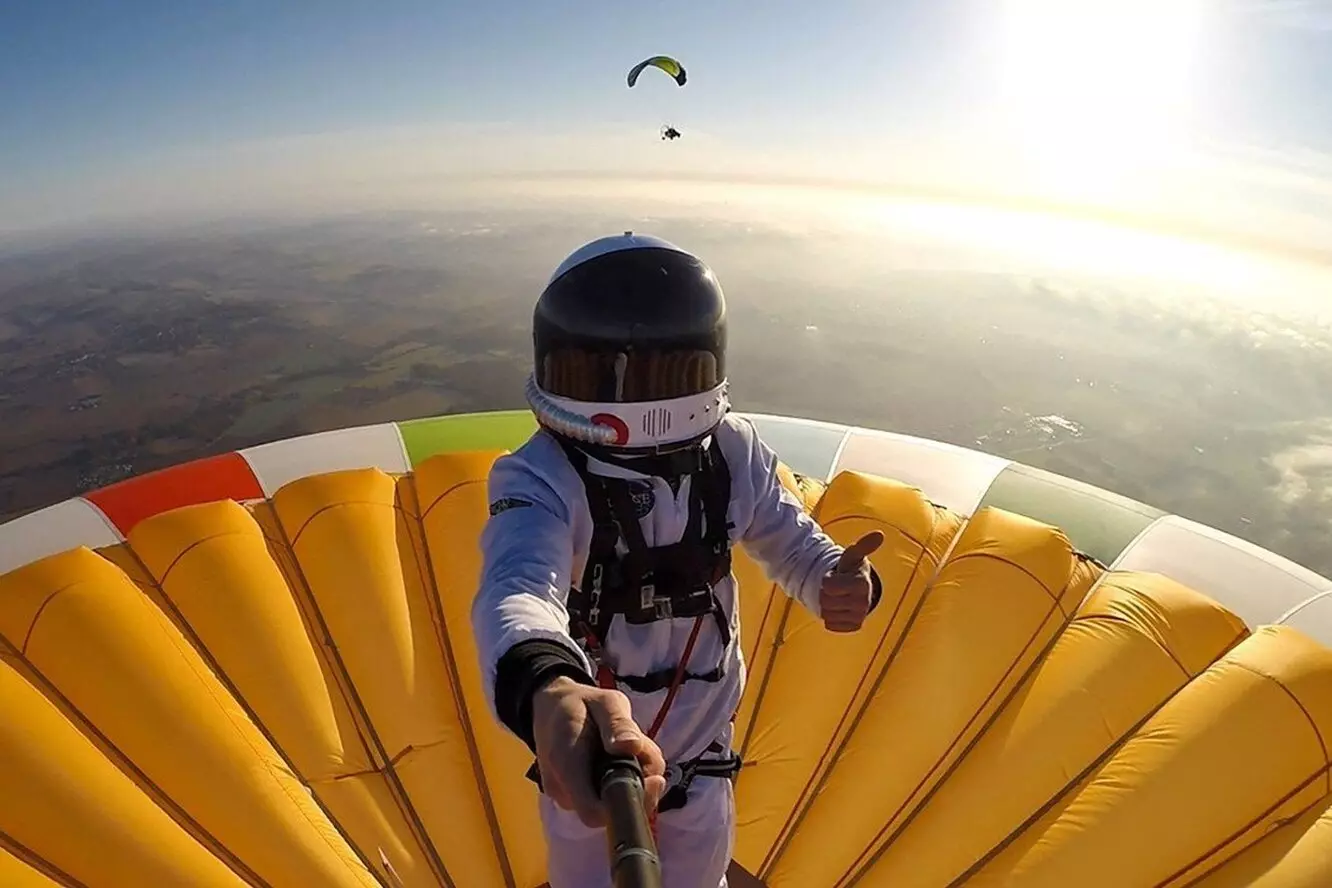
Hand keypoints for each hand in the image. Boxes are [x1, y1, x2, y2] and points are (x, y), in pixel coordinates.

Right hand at [530, 676, 666, 827]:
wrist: (550, 709)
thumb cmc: (579, 704)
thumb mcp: (604, 701)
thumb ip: (618, 723)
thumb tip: (632, 746)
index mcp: (566, 764)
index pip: (596, 811)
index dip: (629, 802)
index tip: (654, 778)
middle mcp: (563, 790)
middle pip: (611, 809)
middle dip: (637, 783)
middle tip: (643, 748)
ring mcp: (567, 798)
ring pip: (611, 802)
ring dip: (631, 779)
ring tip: (629, 746)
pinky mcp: (575, 798)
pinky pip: (604, 797)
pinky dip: (621, 779)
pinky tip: (619, 756)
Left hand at [820, 530, 883, 632]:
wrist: (856, 589)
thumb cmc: (850, 569)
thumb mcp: (853, 555)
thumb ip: (863, 545)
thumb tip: (879, 534)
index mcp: (862, 583)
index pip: (827, 586)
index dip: (827, 579)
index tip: (837, 576)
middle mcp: (864, 603)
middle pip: (825, 601)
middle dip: (825, 593)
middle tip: (836, 588)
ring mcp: (860, 616)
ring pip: (826, 614)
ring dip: (827, 605)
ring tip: (838, 597)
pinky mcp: (855, 626)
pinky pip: (830, 625)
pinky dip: (830, 618)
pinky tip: (839, 609)